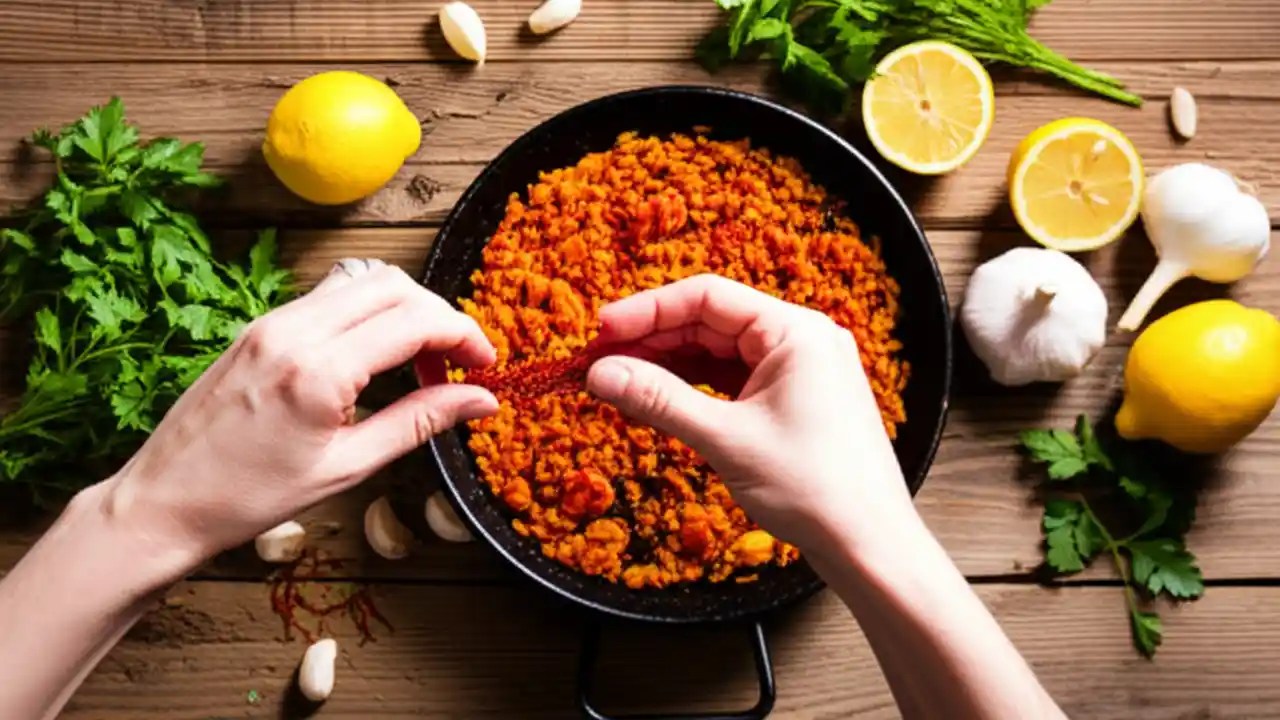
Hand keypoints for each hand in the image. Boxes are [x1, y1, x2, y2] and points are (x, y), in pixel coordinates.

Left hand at [100, 260, 498, 566]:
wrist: (163, 502)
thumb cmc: (248, 497)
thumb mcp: (348, 466)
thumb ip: (420, 423)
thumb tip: (481, 402)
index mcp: (318, 370)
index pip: (416, 321)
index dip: (464, 336)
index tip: (486, 366)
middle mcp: (293, 330)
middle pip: (395, 285)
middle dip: (441, 317)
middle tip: (460, 365)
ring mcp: (272, 322)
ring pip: (363, 281)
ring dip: (406, 310)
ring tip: (421, 364)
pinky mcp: (259, 327)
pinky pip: (330, 297)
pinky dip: (369, 315)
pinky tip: (377, 360)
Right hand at [585, 274, 915, 556]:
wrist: (869, 545)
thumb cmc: (815, 489)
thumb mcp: (726, 440)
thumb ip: (659, 400)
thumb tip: (601, 373)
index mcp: (796, 332)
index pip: (708, 297)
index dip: (648, 310)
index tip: (602, 330)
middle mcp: (801, 341)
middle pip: (712, 321)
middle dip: (654, 339)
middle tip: (601, 360)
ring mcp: (800, 372)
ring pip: (720, 352)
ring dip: (670, 364)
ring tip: (620, 381)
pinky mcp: (794, 402)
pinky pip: (734, 379)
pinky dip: (695, 388)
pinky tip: (659, 399)